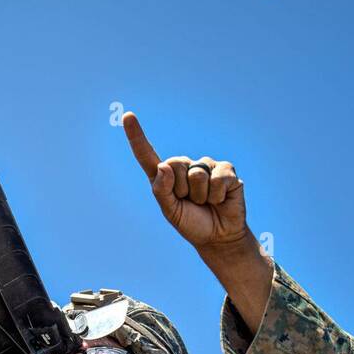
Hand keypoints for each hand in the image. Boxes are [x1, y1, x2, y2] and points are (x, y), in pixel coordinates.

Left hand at [122, 111, 272, 331]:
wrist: (219, 236)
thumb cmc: (192, 223)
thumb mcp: (171, 212)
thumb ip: (162, 191)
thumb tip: (164, 166)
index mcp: (165, 176)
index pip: (147, 155)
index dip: (137, 136)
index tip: (127, 117)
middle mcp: (185, 166)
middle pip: (174, 165)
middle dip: (181, 189)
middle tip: (191, 202)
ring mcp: (206, 166)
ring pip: (196, 175)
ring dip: (201, 196)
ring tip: (206, 202)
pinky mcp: (226, 170)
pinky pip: (217, 179)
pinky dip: (217, 195)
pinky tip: (221, 200)